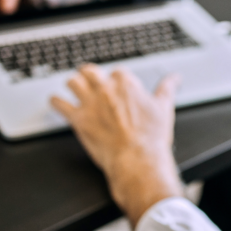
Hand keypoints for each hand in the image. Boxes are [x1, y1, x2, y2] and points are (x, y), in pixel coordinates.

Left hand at [51, 64, 183, 225]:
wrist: (138, 160)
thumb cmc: (151, 137)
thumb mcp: (164, 108)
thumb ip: (167, 89)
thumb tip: (175, 78)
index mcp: (126, 84)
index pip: (117, 72)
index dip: (116, 79)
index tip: (117, 86)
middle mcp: (105, 89)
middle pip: (90, 71)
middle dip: (90, 75)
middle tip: (90, 80)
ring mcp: (90, 103)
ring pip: (73, 82)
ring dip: (72, 84)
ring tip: (72, 87)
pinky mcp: (78, 119)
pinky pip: (59, 104)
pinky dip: (56, 102)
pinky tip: (55, 102)